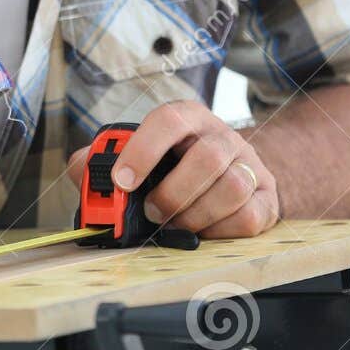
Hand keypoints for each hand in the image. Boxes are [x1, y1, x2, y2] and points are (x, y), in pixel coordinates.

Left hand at [64, 100, 279, 238]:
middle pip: (208, 157)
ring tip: (176, 224)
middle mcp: (222, 136)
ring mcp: (249, 165)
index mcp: (188, 118)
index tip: (122, 180)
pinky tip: (203, 230)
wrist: (231, 174)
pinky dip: (219, 230)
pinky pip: (248, 216)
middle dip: (173, 193)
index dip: (144, 149)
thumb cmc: (177, 166)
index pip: (170, 119)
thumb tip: (83, 168)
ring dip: (195, 214)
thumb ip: (105, 159)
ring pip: (232, 186)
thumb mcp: (142, 155)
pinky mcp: (266, 197)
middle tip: (152, 213)